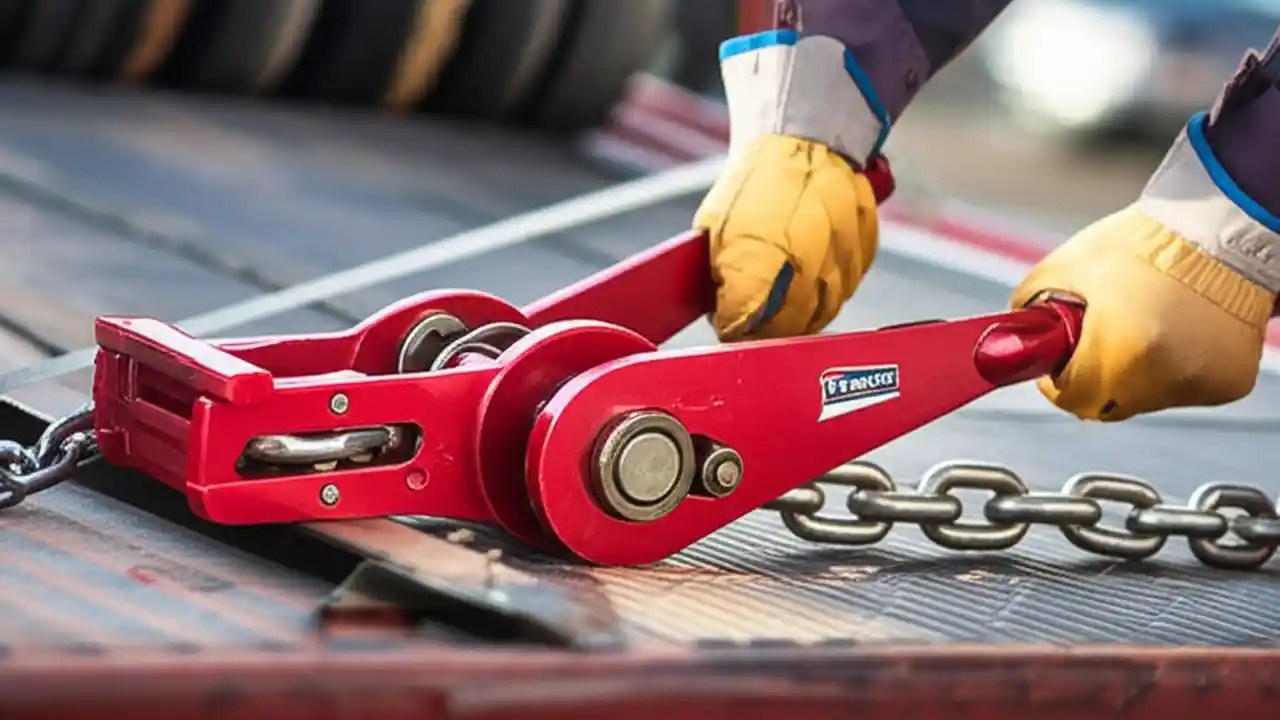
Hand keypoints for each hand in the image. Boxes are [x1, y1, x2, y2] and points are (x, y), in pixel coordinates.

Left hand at [693, 133, 879, 340]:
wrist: (805, 141)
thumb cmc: (755, 183)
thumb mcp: (716, 231)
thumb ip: (718, 278)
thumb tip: (722, 313)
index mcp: (760, 266)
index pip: (746, 327)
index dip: (734, 329)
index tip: (728, 323)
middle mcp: (804, 272)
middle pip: (787, 328)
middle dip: (767, 326)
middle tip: (754, 313)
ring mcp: (839, 264)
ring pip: (821, 313)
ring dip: (800, 312)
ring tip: (782, 292)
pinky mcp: (863, 255)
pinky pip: (846, 289)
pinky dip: (827, 289)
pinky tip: (811, 274)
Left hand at [1011, 117, 1278, 419]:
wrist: (1225, 229)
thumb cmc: (1148, 242)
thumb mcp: (1069, 266)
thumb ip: (1031, 304)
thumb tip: (1015, 330)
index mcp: (1121, 353)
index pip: (1072, 398)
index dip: (1057, 381)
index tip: (1057, 364)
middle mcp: (1163, 377)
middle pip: (1108, 405)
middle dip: (1094, 378)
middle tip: (1098, 341)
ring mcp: (1199, 384)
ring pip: (1147, 398)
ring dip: (1135, 374)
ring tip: (1142, 326)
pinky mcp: (1228, 383)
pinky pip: (1185, 388)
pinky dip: (1174, 368)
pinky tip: (1176, 331)